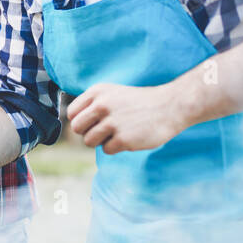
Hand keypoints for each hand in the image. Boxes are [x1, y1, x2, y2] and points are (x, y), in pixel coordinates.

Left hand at [66, 82, 188, 154]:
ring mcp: (112, 122)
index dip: (80, 121)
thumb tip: (75, 125)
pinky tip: (128, 137)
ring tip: (116, 133)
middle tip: (102, 131)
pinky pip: (106, 150)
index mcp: (98, 92)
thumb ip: (93, 104)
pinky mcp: (123, 139)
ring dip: (101, 141)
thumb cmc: (139, 102)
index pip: (72, 113)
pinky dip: (115, 147)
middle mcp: (102, 105)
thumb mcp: (113, 93)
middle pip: (77, 128)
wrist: (170, 106)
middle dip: (87, 132)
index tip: (91, 123)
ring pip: (89, 141)